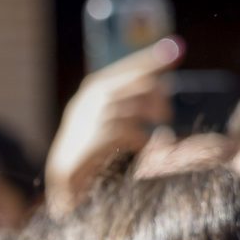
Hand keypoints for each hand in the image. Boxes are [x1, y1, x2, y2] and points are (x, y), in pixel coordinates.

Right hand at [42, 38, 181, 213]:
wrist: (63, 186)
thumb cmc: (91, 155)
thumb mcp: (107, 122)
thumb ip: (129, 102)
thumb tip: (163, 81)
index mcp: (90, 92)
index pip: (126, 69)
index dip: (151, 60)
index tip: (177, 52)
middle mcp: (88, 102)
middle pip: (134, 85)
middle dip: (156, 96)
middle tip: (166, 115)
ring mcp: (88, 121)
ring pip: (132, 108)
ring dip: (150, 119)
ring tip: (158, 134)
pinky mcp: (91, 143)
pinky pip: (126, 132)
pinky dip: (140, 139)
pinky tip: (144, 148)